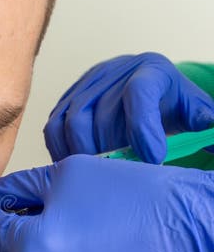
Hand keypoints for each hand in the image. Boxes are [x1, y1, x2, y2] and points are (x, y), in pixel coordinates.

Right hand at [44, 52, 213, 162]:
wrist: (148, 83)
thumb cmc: (171, 102)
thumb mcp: (194, 108)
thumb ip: (204, 120)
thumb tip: (210, 132)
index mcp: (151, 73)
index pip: (139, 94)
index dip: (142, 128)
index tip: (152, 158)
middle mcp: (114, 73)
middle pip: (100, 115)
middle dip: (110, 152)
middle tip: (121, 178)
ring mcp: (86, 85)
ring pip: (72, 121)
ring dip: (82, 154)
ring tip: (97, 176)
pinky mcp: (67, 98)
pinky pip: (53, 126)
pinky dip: (60, 150)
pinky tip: (76, 167)